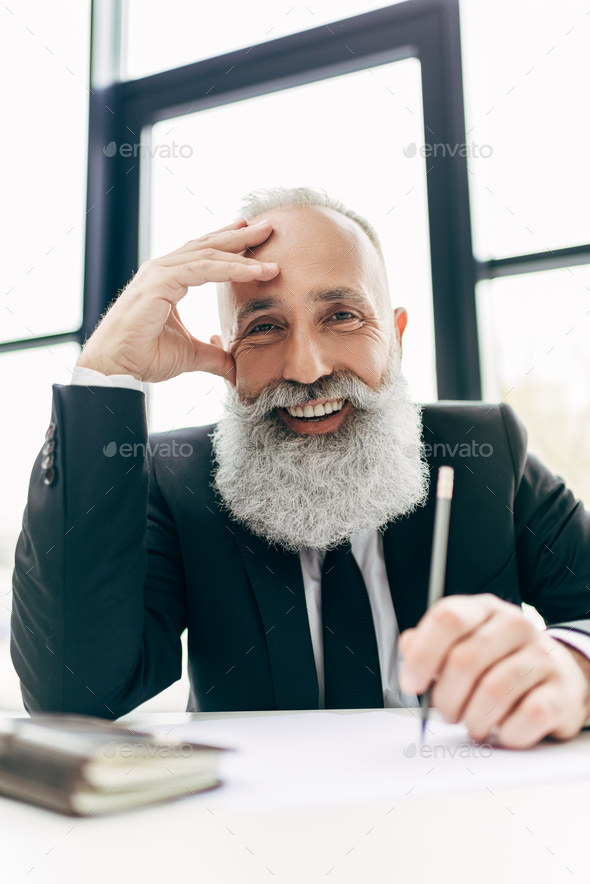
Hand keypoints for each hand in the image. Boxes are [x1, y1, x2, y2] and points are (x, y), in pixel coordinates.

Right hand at [77, 218, 278, 383]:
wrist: (116, 369)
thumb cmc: (143, 357)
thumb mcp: (190, 355)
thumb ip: (214, 356)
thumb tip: (235, 368)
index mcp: (167, 280)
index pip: (203, 255)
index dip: (229, 245)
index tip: (253, 239)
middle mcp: (162, 270)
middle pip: (208, 245)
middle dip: (240, 235)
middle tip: (268, 226)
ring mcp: (159, 273)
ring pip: (208, 253)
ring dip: (241, 248)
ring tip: (267, 239)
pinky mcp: (159, 283)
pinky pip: (202, 269)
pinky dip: (230, 268)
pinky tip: (254, 270)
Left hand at [398, 594, 589, 748]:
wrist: (559, 674)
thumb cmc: (501, 660)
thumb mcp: (463, 642)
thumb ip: (430, 645)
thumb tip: (408, 647)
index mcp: (484, 610)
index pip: (448, 618)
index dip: (423, 654)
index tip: (411, 683)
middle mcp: (515, 626)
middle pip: (465, 660)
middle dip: (446, 697)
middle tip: (446, 712)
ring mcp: (541, 656)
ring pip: (494, 691)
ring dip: (474, 719)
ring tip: (473, 724)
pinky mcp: (561, 691)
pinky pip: (528, 716)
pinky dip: (508, 733)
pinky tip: (504, 730)